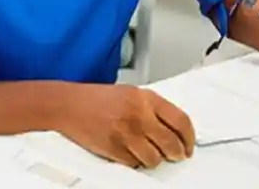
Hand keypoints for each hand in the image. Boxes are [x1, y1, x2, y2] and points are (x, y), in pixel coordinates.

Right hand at [56, 84, 195, 168]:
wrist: (68, 105)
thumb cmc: (96, 99)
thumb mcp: (130, 94)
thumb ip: (152, 108)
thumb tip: (174, 128)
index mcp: (146, 98)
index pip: (181, 121)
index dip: (189, 138)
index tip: (189, 146)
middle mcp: (139, 115)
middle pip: (171, 144)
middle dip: (176, 154)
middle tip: (174, 155)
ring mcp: (127, 133)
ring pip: (155, 159)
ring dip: (153, 159)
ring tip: (145, 151)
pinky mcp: (114, 149)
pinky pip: (134, 164)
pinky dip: (134, 162)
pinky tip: (128, 151)